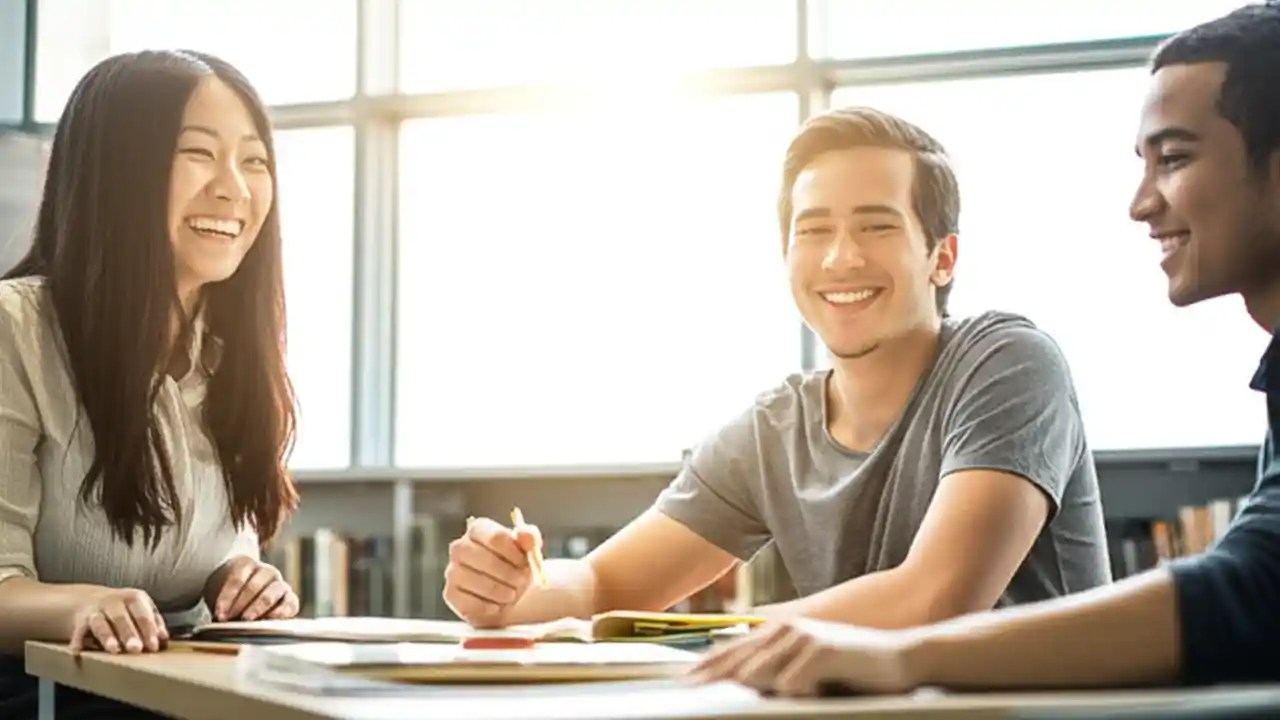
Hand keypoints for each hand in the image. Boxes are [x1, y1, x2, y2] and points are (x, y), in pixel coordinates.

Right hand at [68, 587, 167, 654]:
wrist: (90, 599)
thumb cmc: (125, 610)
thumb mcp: (141, 609)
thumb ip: (154, 623)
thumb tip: (164, 639)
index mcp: (134, 598)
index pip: (143, 614)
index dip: (149, 630)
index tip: (154, 646)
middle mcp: (113, 602)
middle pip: (122, 617)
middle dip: (129, 633)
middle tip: (136, 649)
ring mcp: (95, 610)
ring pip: (100, 623)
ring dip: (107, 636)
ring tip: (114, 649)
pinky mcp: (79, 621)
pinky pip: (78, 631)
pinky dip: (77, 641)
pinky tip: (78, 651)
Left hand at [206, 556, 298, 621]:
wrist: (248, 603)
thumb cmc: (231, 598)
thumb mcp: (224, 596)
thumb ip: (223, 603)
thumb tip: (219, 619)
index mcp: (247, 564)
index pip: (237, 578)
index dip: (227, 596)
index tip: (219, 613)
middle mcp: (267, 571)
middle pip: (254, 585)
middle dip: (241, 603)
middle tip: (230, 618)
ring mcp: (281, 585)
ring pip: (272, 591)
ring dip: (258, 606)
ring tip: (247, 620)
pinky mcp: (291, 599)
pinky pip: (290, 603)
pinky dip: (280, 612)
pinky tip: (268, 621)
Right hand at [442, 516, 541, 626]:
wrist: (510, 593)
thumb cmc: (516, 566)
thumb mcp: (528, 549)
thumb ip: (530, 538)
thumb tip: (526, 535)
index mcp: (479, 530)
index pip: (495, 537)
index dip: (514, 553)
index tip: (525, 564)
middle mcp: (460, 547)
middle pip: (481, 557)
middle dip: (506, 573)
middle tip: (521, 582)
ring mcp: (452, 571)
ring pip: (473, 580)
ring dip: (498, 590)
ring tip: (511, 594)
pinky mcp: (450, 594)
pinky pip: (467, 602)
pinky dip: (486, 606)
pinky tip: (497, 606)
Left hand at [689, 618, 920, 696]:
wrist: (903, 656)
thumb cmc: (857, 665)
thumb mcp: (812, 664)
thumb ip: (781, 667)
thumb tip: (746, 678)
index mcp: (781, 632)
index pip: (735, 651)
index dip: (706, 667)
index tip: (682, 683)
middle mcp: (788, 630)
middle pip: (738, 660)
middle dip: (711, 678)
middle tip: (685, 692)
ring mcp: (804, 639)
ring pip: (760, 671)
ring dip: (747, 690)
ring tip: (721, 704)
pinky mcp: (822, 652)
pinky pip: (791, 681)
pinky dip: (787, 694)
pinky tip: (788, 701)